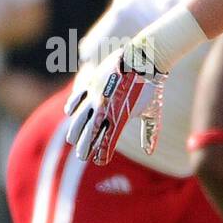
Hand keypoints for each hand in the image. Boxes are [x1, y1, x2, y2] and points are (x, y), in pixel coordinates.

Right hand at [63, 40, 165, 164]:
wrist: (143, 61)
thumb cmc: (150, 88)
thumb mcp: (152, 113)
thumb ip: (149, 133)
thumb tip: (149, 153)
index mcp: (120, 117)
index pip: (108, 141)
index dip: (102, 152)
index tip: (100, 161)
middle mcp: (105, 108)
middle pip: (90, 132)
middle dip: (85, 146)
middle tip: (82, 156)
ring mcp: (96, 96)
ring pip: (80, 117)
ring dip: (75, 130)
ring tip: (72, 140)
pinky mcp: (92, 83)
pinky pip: (78, 96)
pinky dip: (72, 105)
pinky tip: (69, 113)